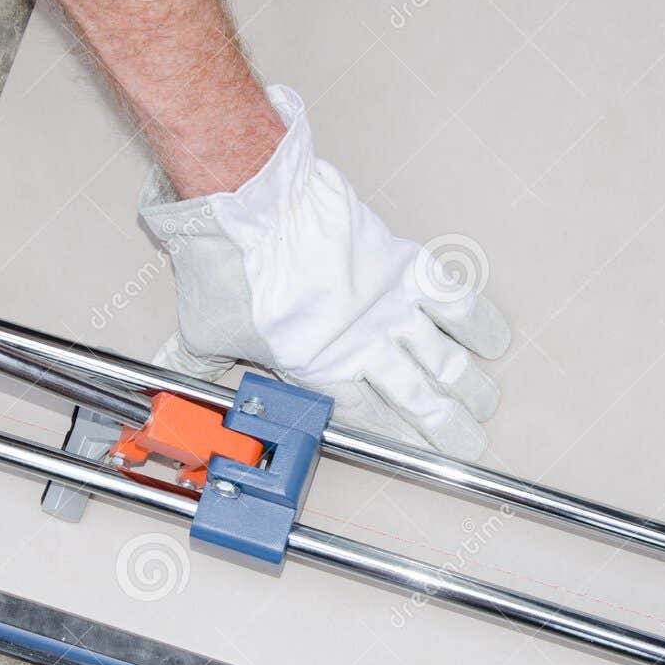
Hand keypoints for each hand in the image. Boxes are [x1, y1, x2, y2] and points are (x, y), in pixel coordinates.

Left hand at [142, 86, 509, 458]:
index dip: (401, 442)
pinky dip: (478, 322)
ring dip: (470, 386)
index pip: (370, 420)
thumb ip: (196, 359)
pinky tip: (495, 343)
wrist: (250, 205)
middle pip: (418, 400)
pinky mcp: (401, 264)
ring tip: (486, 404)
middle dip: (449, 429)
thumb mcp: (202, 328)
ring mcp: (386, 307)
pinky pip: (454, 300)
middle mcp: (359, 345)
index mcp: (316, 369)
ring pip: (443, 360)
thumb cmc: (227, 267)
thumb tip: (169, 374)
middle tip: (470, 446)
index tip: (423, 459)